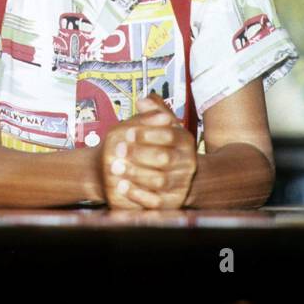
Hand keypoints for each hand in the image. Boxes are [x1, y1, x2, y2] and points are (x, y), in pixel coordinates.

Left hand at [98, 93, 197, 209]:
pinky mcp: (172, 202)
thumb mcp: (164, 126)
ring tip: (115, 167)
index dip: (148, 134)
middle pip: (164, 158)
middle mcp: (187, 162)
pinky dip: (138, 194)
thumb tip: (142, 101)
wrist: (179, 176)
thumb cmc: (166, 146)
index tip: (128, 133)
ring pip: (159, 180)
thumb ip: (154, 112)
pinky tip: (122, 186)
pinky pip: (156, 201)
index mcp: (185, 141)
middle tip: (117, 150)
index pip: (170, 135)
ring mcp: (181, 183)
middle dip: (138, 153)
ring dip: (135, 173)